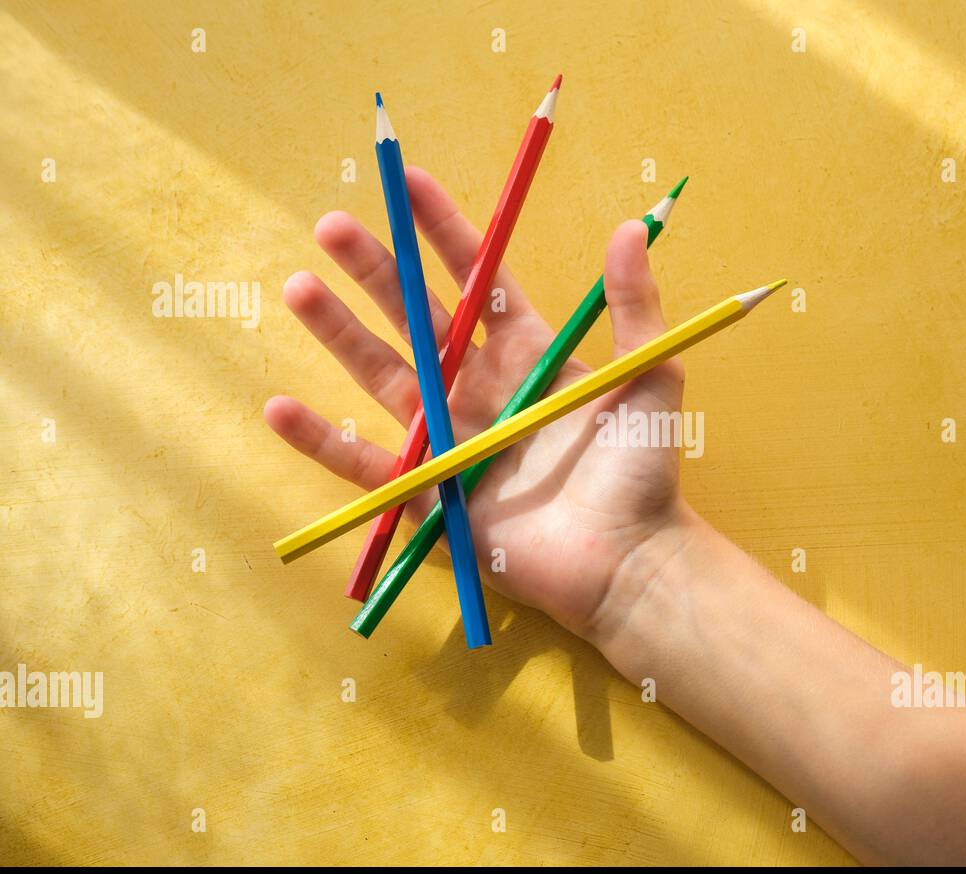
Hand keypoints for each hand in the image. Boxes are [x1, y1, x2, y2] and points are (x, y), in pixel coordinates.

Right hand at [264, 166, 694, 639]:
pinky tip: (278, 407)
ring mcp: (451, 440)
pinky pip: (366, 465)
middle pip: (416, 319)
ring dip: (339, 334)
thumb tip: (632, 226)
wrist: (628, 560)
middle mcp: (481, 389)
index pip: (477, 281)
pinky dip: (322, 441)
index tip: (408, 183)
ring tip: (299, 287)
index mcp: (528, 355)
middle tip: (332, 225)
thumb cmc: (643, 471)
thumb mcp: (650, 375)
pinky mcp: (431, 495)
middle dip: (376, 271)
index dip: (444, 231)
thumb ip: (635, 305)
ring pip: (382, 377)